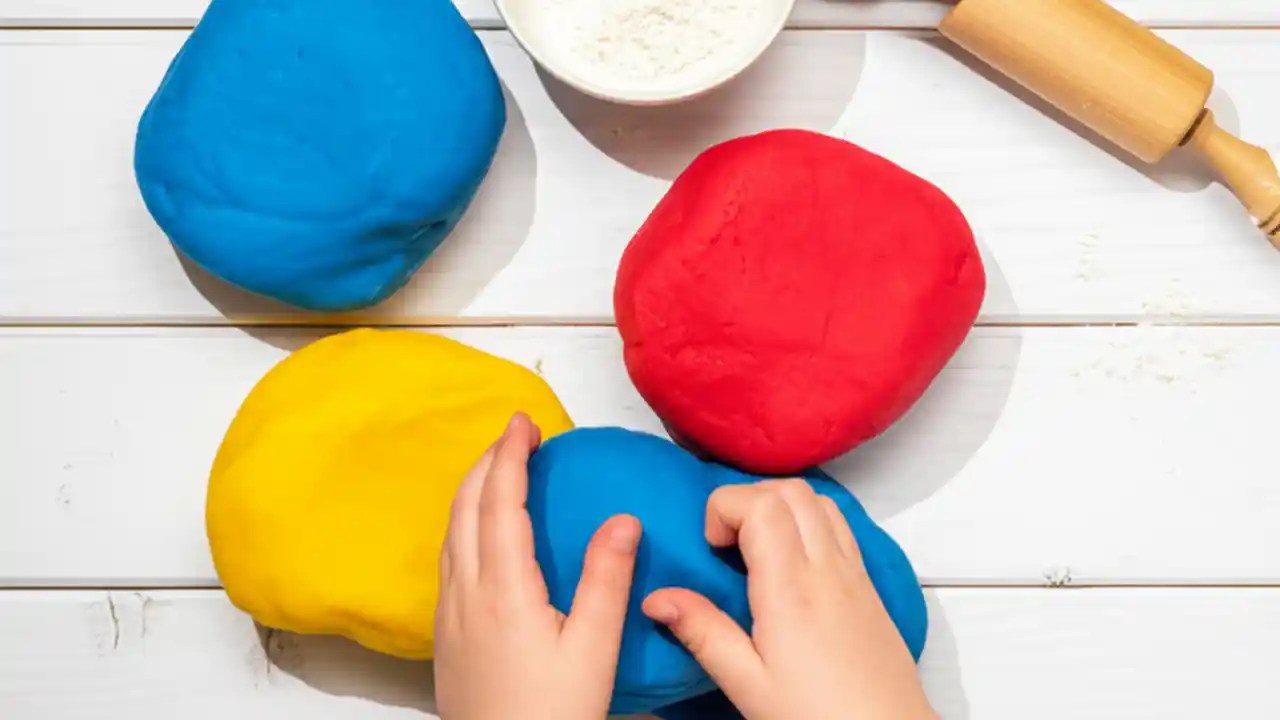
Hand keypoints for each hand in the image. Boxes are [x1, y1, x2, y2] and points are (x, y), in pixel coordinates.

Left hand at [434, 413, 641, 719]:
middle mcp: (466, 592)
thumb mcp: (593, 650)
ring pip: (451, 531)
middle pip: (465, 507)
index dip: (510, 455)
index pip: (500, 502)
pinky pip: (448, 558)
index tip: (523, 421)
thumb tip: (623, 518)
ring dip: (472, 490)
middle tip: (514, 434)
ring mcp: (448, 614)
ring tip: (498, 470)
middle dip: (487, 462)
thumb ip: (607, 580)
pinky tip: (480, 532)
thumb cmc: (550, 714)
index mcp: (504, 589)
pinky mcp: (445, 634)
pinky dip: (464, 523)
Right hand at [643, 479, 933, 719]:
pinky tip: (793, 562)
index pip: (760, 504)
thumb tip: (657, 598)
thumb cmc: (818, 716)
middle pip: (791, 490)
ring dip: (782, 505)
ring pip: (820, 500)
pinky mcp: (869, 585)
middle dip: (749, 498)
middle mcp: (827, 568)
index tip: (711, 547)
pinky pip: (841, 526)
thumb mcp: (748, 685)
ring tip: (757, 547)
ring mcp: (854, 573)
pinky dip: (811, 520)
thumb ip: (703, 634)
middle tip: (728, 543)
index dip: (724, 507)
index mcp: (791, 589)